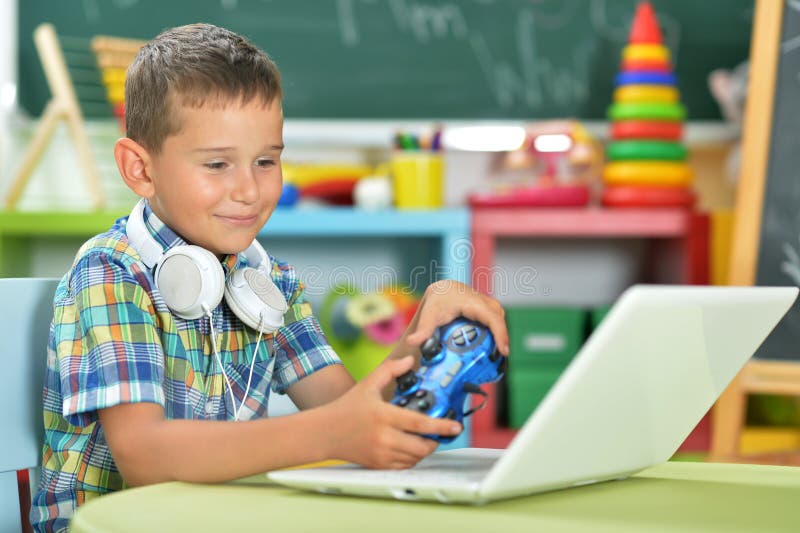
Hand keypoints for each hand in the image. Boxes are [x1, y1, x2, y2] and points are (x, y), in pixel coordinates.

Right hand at [322, 356, 461, 468]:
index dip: (441, 426)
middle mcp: (384, 437)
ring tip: (425, 438)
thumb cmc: (347, 408)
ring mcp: (381, 454)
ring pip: (415, 458)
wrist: (325, 432)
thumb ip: (391, 370)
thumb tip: (410, 360)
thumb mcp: (368, 384)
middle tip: (440, 433)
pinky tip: (410, 447)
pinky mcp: (378, 465)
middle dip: (435, 441)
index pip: (420, 423)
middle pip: (422, 446)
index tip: (456, 427)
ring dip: (424, 450)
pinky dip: (412, 459)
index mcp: (384, 416)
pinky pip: (404, 466)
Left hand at [406, 280, 509, 355]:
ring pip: (498, 320)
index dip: (500, 334)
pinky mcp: (487, 310)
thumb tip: (413, 342)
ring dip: (499, 336)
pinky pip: (495, 321)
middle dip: (501, 338)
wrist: (440, 292)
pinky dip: (495, 333)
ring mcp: (486, 305)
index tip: (503, 351)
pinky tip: (491, 348)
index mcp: (471, 301)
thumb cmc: (437, 301)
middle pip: (498, 320)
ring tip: (496, 355)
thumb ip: (423, 330)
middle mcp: (482, 301)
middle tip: (499, 358)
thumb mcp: (429, 315)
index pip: (492, 318)